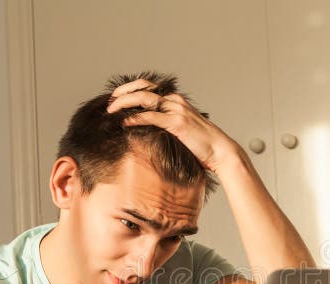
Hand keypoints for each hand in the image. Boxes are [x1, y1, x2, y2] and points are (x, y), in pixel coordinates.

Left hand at [106, 79, 239, 173]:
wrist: (220, 151)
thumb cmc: (202, 145)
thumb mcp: (181, 130)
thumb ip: (166, 124)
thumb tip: (147, 129)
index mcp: (175, 100)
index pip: (147, 86)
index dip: (128, 88)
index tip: (115, 98)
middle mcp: (175, 100)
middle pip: (142, 87)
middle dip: (122, 93)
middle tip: (109, 103)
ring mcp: (177, 110)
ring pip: (144, 98)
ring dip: (124, 103)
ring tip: (112, 111)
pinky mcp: (177, 123)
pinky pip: (151, 117)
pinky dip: (135, 118)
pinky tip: (124, 123)